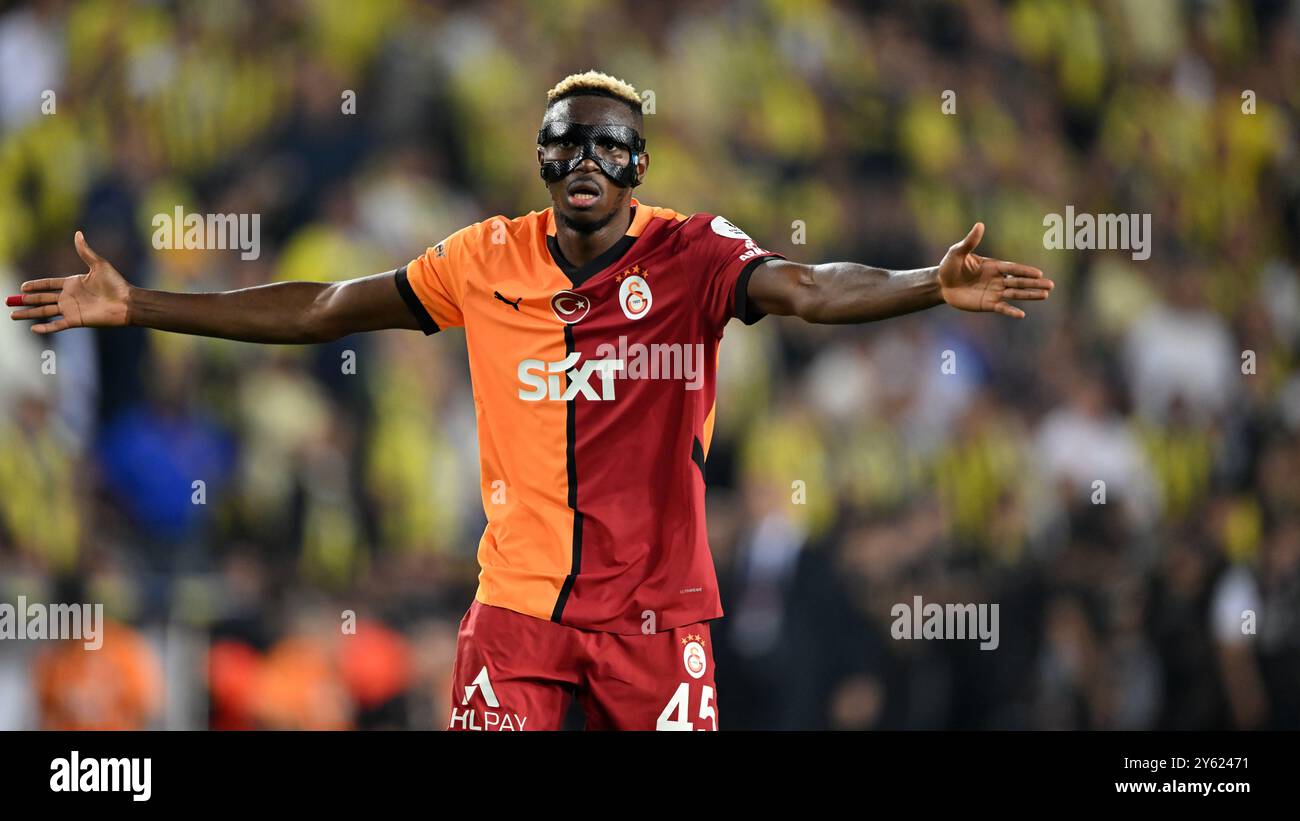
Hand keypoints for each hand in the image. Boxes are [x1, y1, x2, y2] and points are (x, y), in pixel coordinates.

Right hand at [7, 231, 131, 333]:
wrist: (127, 303)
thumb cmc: (116, 284)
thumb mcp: (99, 265)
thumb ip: (85, 251)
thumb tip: (78, 233)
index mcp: (73, 283)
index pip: (48, 284)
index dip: (35, 285)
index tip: (22, 287)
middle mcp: (70, 297)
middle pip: (42, 298)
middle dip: (25, 300)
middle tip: (9, 302)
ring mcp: (72, 309)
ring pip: (45, 311)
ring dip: (29, 314)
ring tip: (13, 316)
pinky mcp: (76, 320)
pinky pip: (57, 324)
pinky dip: (45, 327)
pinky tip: (33, 328)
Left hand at [938, 223, 1052, 318]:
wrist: (940, 284)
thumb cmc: (949, 266)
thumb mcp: (957, 252)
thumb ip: (970, 241)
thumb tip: (979, 225)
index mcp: (993, 266)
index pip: (1012, 268)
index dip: (1025, 271)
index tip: (1039, 273)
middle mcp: (997, 279)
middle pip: (1018, 282)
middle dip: (1034, 283)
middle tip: (1050, 285)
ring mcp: (993, 292)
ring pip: (1014, 294)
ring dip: (1029, 295)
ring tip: (1045, 295)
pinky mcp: (987, 304)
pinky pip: (1001, 307)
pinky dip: (1011, 311)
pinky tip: (1021, 314)